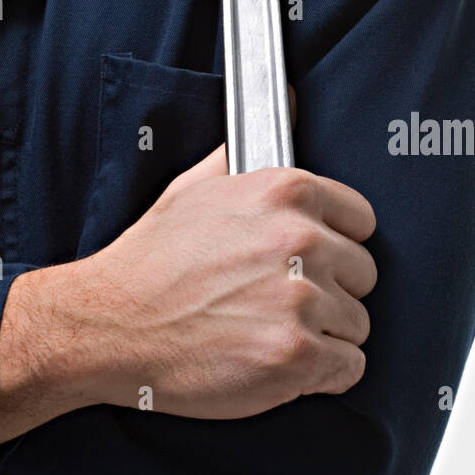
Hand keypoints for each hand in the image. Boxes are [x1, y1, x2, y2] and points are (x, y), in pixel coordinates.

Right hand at [73, 83, 378, 418]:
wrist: (111, 323)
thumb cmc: (152, 259)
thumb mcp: (196, 185)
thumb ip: (251, 150)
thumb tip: (289, 99)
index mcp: (286, 191)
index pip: (361, 221)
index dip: (333, 245)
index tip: (304, 262)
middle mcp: (301, 240)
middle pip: (363, 274)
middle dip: (330, 291)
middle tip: (276, 301)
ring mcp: (301, 299)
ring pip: (357, 324)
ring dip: (322, 335)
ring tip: (266, 330)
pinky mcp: (296, 356)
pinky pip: (349, 367)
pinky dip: (320, 374)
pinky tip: (276, 361)